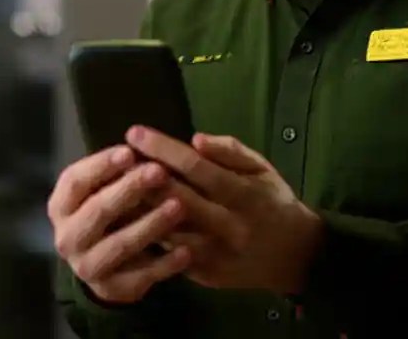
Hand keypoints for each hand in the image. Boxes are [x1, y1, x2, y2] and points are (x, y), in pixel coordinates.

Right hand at [47, 145, 191, 303]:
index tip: (130, 151)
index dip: (101, 166)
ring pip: (120, 245)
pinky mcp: (111, 289)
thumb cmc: (107, 212)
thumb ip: (116, 172)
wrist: (102, 265)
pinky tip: (187, 251)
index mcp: (61, 207)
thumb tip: (143, 146)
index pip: (75, 182)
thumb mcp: (102, 189)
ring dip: (150, 224)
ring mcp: (87, 267)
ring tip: (179, 206)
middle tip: (160, 171)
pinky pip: (141, 277)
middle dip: (130, 190)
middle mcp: (67, 238)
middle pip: (97, 211)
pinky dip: (165, 264)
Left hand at [127, 126, 323, 294]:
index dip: (164, 149)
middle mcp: (229, 227)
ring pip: (167, 231)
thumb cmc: (272, 202)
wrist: (294, 256)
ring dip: (138, 209)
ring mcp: (215, 255)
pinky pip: (168, 254)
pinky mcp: (204, 275)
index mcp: (245, 195)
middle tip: (116, 159)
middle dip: (143, 176)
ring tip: (113, 187)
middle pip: (177, 200)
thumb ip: (231, 152)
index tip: (135, 132)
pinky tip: (126, 219)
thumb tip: (195, 139)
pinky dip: (147, 236)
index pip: (197, 168)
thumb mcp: (262, 169)